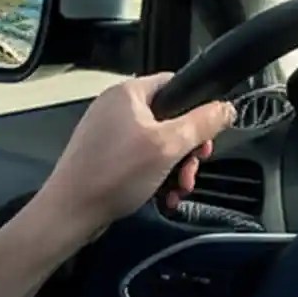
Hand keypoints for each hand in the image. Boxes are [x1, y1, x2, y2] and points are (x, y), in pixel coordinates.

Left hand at [39, 73, 235, 237]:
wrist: (70, 212)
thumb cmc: (114, 174)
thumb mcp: (168, 145)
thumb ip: (202, 123)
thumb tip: (227, 108)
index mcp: (129, 93)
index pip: (176, 84)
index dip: (198, 107)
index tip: (207, 135)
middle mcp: (117, 107)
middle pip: (171, 119)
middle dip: (188, 149)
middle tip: (192, 169)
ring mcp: (109, 132)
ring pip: (159, 143)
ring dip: (176, 167)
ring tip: (177, 189)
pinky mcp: (106, 156)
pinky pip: (142, 159)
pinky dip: (157, 176)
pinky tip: (162, 196)